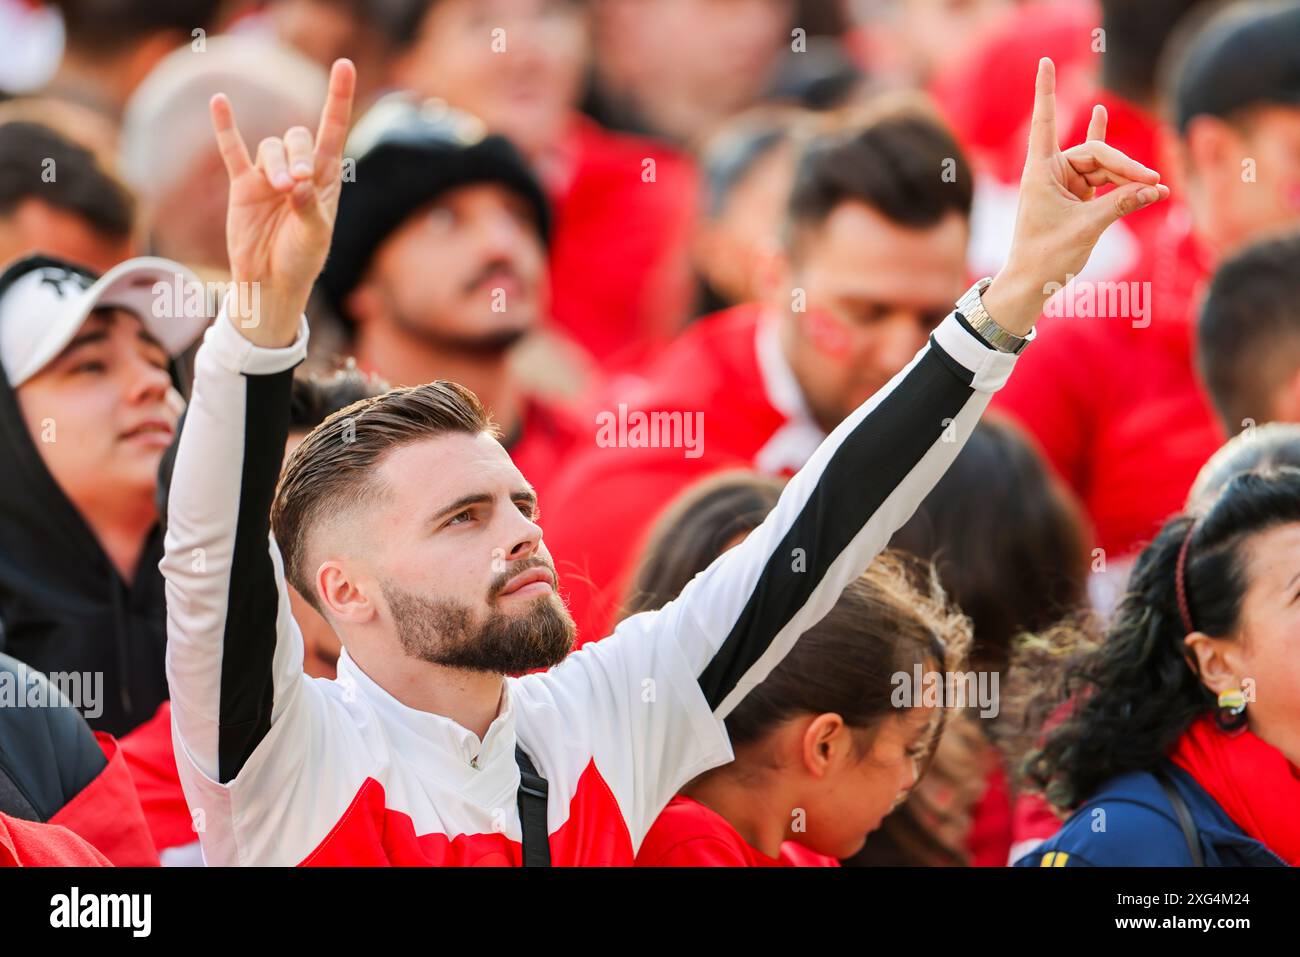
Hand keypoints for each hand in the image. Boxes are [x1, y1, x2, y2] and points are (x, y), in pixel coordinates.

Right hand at [210, 58, 355, 346]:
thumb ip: (309, 207)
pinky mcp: (242, 185)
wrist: (270, 283)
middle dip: (296, 155)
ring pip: (269, 148)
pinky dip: (225, 127)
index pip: (332, 132)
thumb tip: (298, 182)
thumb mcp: (314, 236)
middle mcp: (298, 171)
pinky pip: (233, 150)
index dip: (338, 99)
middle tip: (296, 185)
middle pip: (296, 139)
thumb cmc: (301, 260)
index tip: (344, 66)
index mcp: (326, 180)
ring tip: (280, 190)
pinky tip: (220, 101)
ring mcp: (268, 176)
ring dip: (275, 163)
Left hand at [981, 58, 1170, 335]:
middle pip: (1095, 154)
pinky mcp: (1074, 195)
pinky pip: (1099, 172)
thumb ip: (1122, 204)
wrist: (1030, 284)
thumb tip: (1157, 190)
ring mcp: (1062, 183)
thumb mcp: (1088, 229)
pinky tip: (1101, 113)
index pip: (1047, 123)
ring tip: (1152, 186)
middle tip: (1152, 183)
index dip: (1047, 92)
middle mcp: (1050, 172)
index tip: (1046, 61)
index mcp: (1041, 172)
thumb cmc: (1047, 257)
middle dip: (1125, 167)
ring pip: (1102, 168)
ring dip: (1127, 176)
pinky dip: (1114, 163)